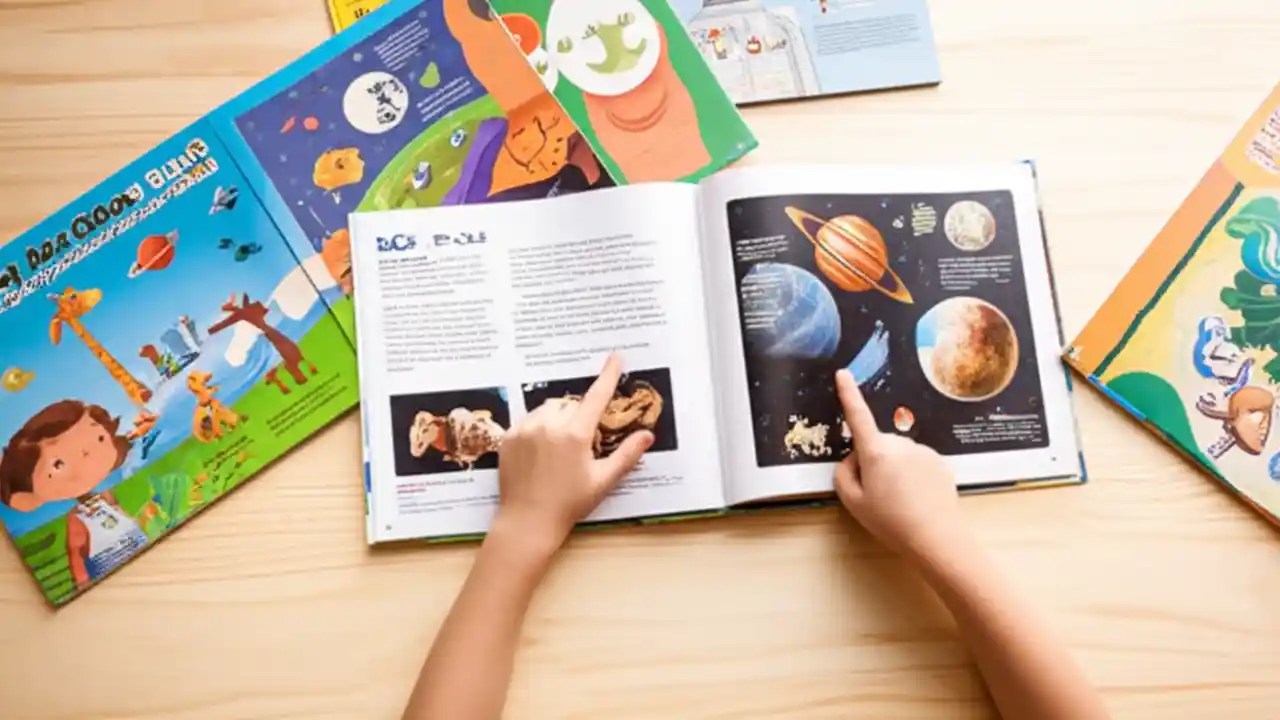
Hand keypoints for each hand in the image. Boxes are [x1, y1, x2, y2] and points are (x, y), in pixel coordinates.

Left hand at [494, 354, 653, 552]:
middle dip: (579, 416)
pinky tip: (540, 452)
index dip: (608, 375)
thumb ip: (627, 454)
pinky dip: (537, 428)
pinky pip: (528, 420)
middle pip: (570, 404)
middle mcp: (549, 425)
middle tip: (580, 444)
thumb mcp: (603, 480)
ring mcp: (525, 429)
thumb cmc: (569, 504)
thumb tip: (647, 435)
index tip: (616, 357)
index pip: (596, 396)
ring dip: (557, 419)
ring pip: (548, 409)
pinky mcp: (509, 437)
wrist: (528, 522)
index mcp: (575, 434)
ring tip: (558, 450)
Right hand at [833, 369, 966, 559]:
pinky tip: (916, 499)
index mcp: (876, 451)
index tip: (843, 374)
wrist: (937, 538)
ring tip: (899, 501)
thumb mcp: (853, 503)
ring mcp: (923, 451)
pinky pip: (916, 462)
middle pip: (876, 445)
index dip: (848, 394)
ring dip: (893, 469)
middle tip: (876, 494)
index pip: (858, 416)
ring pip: (897, 454)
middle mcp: (900, 444)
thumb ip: (843, 475)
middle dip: (872, 461)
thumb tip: (852, 459)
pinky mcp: (940, 461)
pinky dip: (912, 475)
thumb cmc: (891, 522)